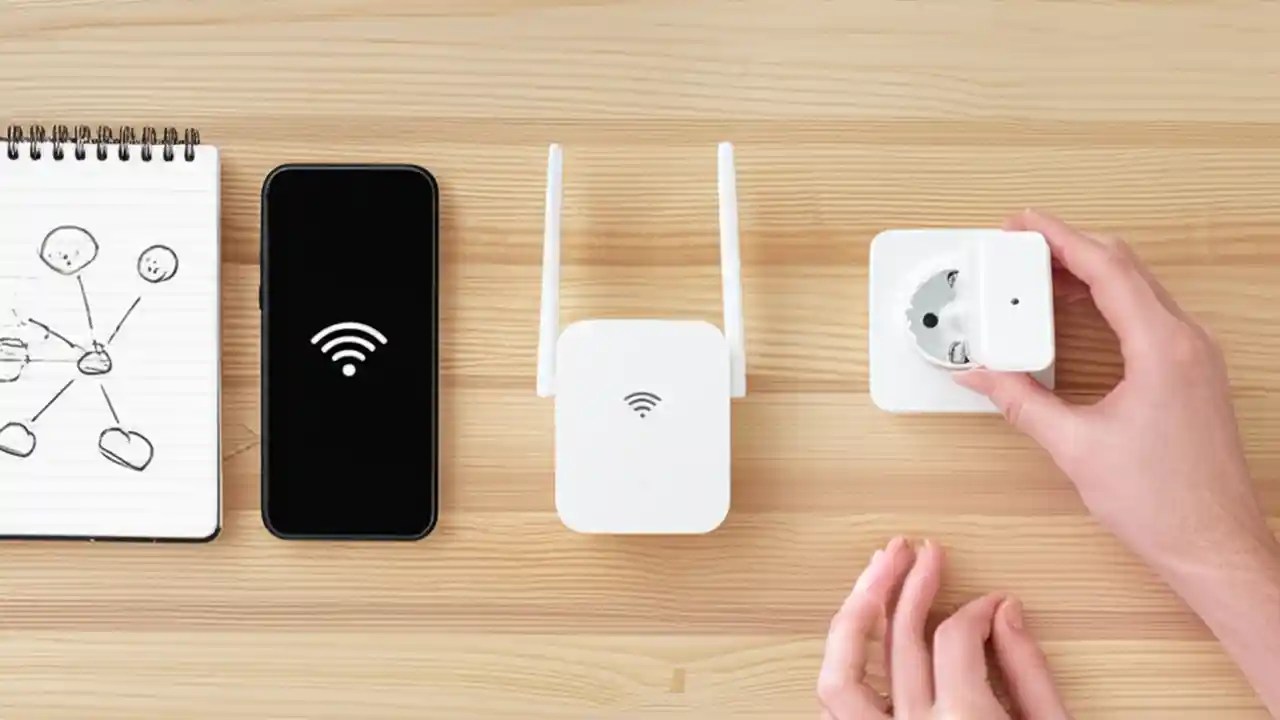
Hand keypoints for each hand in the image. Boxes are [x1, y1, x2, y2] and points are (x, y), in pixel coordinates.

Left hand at [817, 537, 1068, 718]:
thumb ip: (1031, 674)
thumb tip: (1006, 609)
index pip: (956, 638)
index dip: (976, 610)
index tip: (993, 602)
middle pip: (898, 643)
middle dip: (911, 586)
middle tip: (921, 551)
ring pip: (842, 675)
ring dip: (855, 613)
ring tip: (873, 572)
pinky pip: (834, 707)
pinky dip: (840, 664)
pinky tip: (856, 632)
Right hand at [955, 210, 1276, 571]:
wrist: (1214, 546)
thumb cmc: (1164, 505)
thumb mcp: (1074, 446)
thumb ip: (1020, 402)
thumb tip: (981, 376)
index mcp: (1163, 348)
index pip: (1107, 269)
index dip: (1060, 237)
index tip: (1024, 222)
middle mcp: (1187, 343)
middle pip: (1124, 268)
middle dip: (1069, 248)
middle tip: (1021, 244)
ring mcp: (1195, 358)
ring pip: (1138, 290)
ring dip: (1088, 275)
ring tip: (1038, 275)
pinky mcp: (1192, 376)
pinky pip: (1147, 317)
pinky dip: (1107, 303)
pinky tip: (1075, 315)